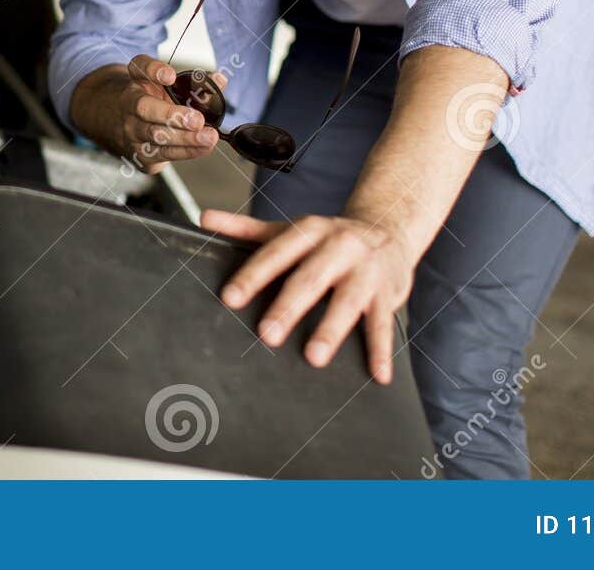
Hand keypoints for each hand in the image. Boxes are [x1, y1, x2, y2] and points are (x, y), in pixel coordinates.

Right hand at [71, 57, 226, 172]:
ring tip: (208, 137)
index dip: (154, 70)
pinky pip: (163, 154)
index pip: (140, 68)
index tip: (170, 75)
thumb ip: (193, 82)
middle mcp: (129, 104)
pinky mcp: (140, 154)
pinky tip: (202, 148)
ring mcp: (132, 131)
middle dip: (172, 115)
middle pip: (144, 108)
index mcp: (137, 81)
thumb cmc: (152, 102)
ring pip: (155, 135)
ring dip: (185, 138)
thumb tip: (219, 80)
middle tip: (197, 119)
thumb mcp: (166, 87)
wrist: (121, 125)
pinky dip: (186, 152)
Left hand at [199, 210, 415, 384]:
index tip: (230, 298)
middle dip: (288, 307)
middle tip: (266, 335)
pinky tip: (378, 376)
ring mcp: (366, 270)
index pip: (276, 254)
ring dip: (331, 329)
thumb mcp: (290, 229)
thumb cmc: (328, 237)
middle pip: (310, 279)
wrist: (389, 226)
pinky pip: (384, 323)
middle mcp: (338, 246)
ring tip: (314, 358)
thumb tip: (203, 218)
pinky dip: (382, 350)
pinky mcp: (389, 292)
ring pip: (348, 302)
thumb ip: (246, 228)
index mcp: (309, 232)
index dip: (253, 275)